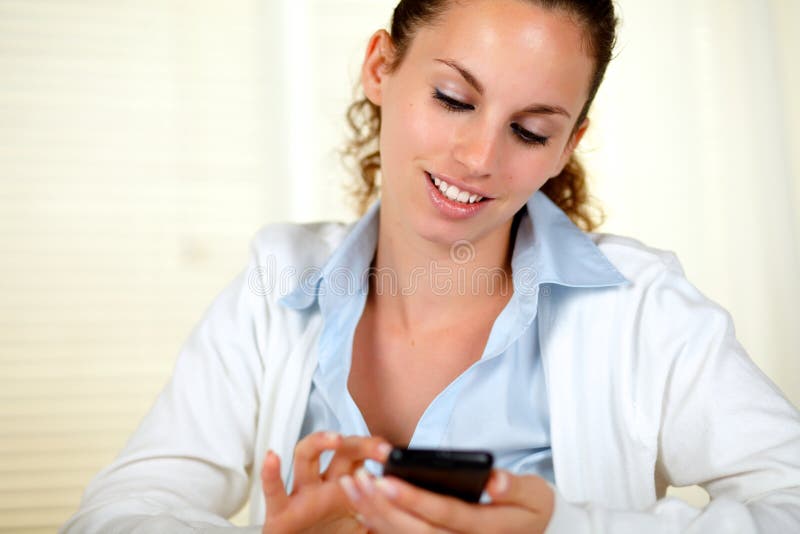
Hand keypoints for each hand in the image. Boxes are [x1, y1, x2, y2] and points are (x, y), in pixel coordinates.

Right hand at [261, 432, 391, 533]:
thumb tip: (409, 503)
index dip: (379, 452)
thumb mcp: (364, 527)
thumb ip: (383, 512)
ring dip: (319, 443)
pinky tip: (273, 457)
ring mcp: (302, 496)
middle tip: (379, 448)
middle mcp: (325, 486)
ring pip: (306, 457)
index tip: (395, 454)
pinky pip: (274, 491)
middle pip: (342, 452)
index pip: (364, 459)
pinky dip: (270, 474)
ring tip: (334, 439)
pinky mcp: (280, 514)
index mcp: (347, 489)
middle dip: (361, 444)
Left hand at [339, 468, 553, 532]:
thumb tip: (495, 482)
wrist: (535, 531)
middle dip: (383, 506)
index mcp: (489, 530)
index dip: (415, 499)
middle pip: (417, 531)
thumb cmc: (528, 507)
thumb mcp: (533, 494)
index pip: (447, 514)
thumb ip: (514, 487)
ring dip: (374, 514)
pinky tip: (360, 506)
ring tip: (352, 486)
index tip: (387, 480)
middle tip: (357, 480)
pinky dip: (379, 527)